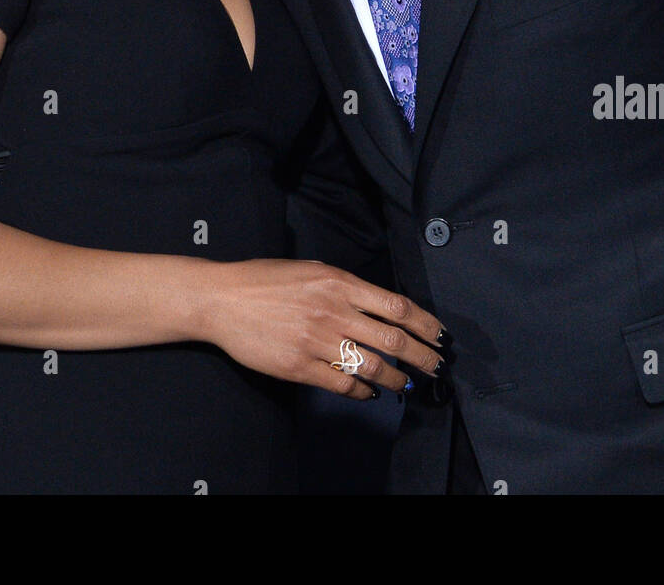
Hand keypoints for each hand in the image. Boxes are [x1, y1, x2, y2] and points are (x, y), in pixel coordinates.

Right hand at [200, 259, 444, 399]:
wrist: (224, 299)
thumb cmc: (266, 280)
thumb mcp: (313, 270)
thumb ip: (346, 287)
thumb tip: (379, 305)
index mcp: (340, 283)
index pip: (396, 307)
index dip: (424, 324)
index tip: (439, 336)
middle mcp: (334, 311)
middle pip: (393, 340)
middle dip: (423, 356)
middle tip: (437, 366)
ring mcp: (317, 341)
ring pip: (372, 367)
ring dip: (396, 379)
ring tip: (407, 384)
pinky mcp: (300, 367)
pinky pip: (342, 384)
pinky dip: (362, 391)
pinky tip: (370, 393)